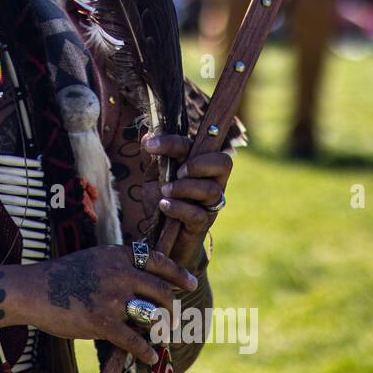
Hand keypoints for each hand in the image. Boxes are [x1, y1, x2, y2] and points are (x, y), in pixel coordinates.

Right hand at [27, 244, 198, 364]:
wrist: (32, 290)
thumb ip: (118, 266)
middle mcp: (119, 274)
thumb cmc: (60, 277)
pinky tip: (150, 356)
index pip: (158, 261)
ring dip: (161, 329)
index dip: (178, 274)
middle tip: (173, 320)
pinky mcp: (103, 323)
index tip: (189, 284)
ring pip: (152, 315)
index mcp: (117, 255)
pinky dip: (146, 351)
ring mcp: (112, 299)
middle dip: (171, 308)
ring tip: (163, 337)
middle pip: (162, 291)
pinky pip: (135, 340)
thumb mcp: (93, 259)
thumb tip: (144, 282)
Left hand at [143, 132, 232, 267]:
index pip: (197, 145)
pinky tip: (164, 206)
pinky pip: (198, 215)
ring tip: (164, 191)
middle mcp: (211, 181)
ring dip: (185, 188)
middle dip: (198, 164)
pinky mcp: (202, 224)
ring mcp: (209, 204)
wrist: (163, 239)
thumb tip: (148, 133)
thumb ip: (153, 156)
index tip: (150, 145)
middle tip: (177, 172)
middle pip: (223, 163)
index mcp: (199, 164)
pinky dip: (179, 208)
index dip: (174, 141)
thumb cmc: (163, 201)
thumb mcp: (154, 176)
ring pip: (211, 191)